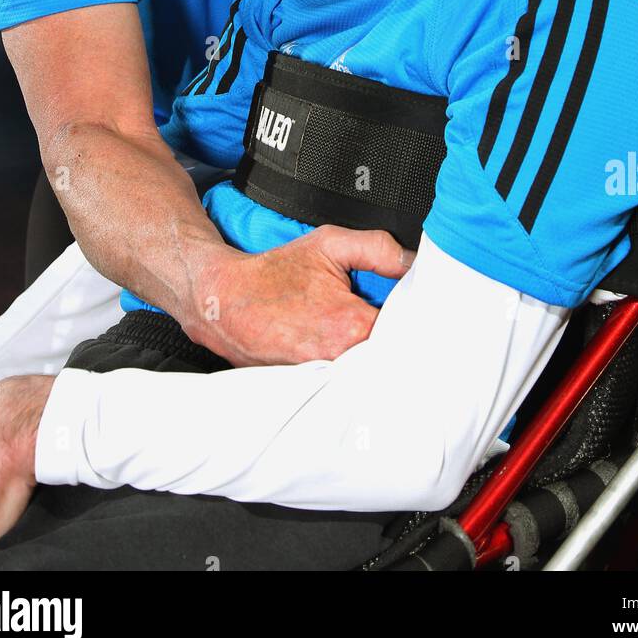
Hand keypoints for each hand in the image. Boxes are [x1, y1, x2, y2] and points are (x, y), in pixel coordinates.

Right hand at [181, 225, 415, 367]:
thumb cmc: (272, 274)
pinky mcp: (309, 392)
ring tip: (358, 337)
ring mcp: (324, 381)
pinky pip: (343, 386)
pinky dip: (348, 373)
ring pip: (368, 374)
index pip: (408, 331)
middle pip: (391, 357)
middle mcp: (340, 360)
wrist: (223, 300)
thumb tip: (414, 262)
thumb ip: (379, 249)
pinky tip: (341, 354)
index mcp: (352, 325)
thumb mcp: (328, 244)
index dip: (413, 318)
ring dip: (372, 359)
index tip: (409, 310)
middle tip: (388, 323)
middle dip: (396, 341)